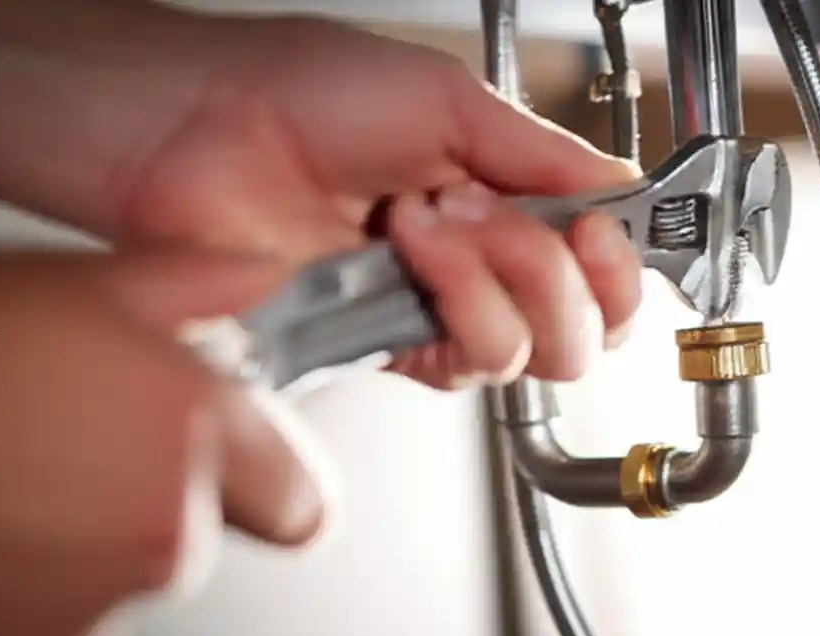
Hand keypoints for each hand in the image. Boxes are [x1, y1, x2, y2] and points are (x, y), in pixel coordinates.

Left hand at [0, 1, 644, 386]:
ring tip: (436, 212)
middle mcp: (475, 267)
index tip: (606, 225)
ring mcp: (431, 312)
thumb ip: (543, 156)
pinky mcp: (386, 348)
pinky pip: (468, 361)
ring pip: (535, 353)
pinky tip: (412, 243)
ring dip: (504, 275)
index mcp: (498, 200)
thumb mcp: (446, 99)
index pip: (601, 270)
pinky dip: (460, 298)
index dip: (620, 260)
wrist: (195, 126)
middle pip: (586, 329)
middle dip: (563, 268)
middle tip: (508, 213)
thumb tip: (623, 190)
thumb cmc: (294, 91)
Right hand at [0, 250, 321, 635]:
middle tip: (79, 438)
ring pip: (127, 574)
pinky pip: (58, 621)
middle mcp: (159, 534)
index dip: (272, 471)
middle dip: (162, 488)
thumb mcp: (65, 284)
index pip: (301, 493)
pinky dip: (28, 585)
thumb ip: (192, 284)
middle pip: (206, 528)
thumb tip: (257, 276)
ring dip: (87, 535)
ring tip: (6, 474)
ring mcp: (92, 610)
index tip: (245, 456)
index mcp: (188, 438)